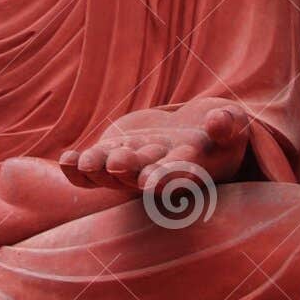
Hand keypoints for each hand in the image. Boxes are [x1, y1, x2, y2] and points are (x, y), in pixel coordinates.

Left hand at [59, 104, 250, 191]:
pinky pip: (92, 170)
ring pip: (112, 175)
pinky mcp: (114, 157)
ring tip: (85, 161)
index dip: (163, 178)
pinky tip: (67, 160)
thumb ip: (228, 124)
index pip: (176, 177)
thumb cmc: (220, 131)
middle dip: (127, 170)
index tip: (150, 179)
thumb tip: (219, 120)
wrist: (195, 134)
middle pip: (140, 176)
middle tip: (117, 163)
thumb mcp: (232, 124)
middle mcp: (158, 174)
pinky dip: (78, 168)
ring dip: (98, 169)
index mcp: (190, 170)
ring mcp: (133, 168)